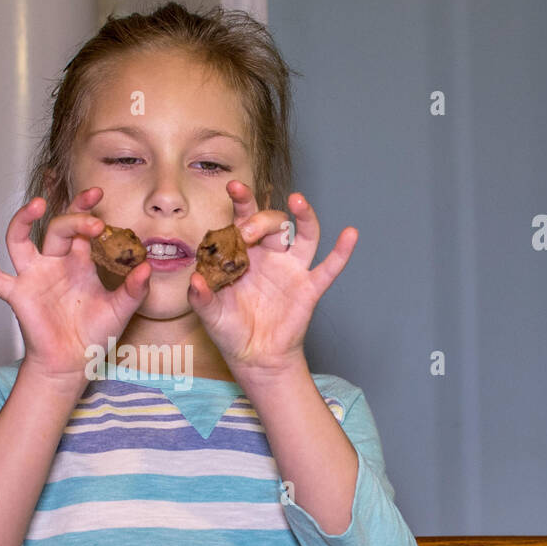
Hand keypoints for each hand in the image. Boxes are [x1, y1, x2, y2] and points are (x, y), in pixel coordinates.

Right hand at [0, 189, 150, 381]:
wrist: (74, 363)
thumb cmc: (94, 334)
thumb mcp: (120, 310)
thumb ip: (135, 290)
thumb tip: (147, 267)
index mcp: (78, 260)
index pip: (79, 225)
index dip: (86, 209)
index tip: (97, 195)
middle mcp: (54, 262)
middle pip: (57, 228)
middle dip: (74, 219)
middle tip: (94, 224)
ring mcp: (33, 276)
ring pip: (19, 239)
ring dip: (23, 219)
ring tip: (36, 205)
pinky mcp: (18, 294)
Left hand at [187, 181, 357, 379]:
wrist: (254, 357)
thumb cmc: (231, 330)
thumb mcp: (210, 315)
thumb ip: (201, 298)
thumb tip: (196, 281)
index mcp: (243, 254)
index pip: (243, 220)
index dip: (242, 202)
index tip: (234, 188)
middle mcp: (269, 255)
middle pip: (272, 223)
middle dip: (260, 220)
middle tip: (246, 232)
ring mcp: (291, 270)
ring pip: (304, 234)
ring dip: (303, 216)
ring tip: (298, 201)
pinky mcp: (309, 288)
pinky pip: (329, 267)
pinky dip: (342, 252)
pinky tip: (350, 235)